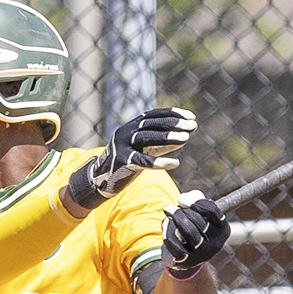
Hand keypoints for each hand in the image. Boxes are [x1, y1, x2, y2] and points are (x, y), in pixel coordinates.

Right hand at [65, 107, 197, 210]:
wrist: (100, 179)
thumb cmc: (126, 163)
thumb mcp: (143, 149)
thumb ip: (161, 143)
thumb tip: (184, 136)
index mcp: (131, 126)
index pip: (154, 115)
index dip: (172, 114)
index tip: (191, 117)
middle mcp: (126, 132)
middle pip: (151, 125)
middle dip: (173, 124)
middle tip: (192, 125)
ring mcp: (122, 146)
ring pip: (147, 138)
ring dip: (168, 137)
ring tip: (186, 138)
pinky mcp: (122, 162)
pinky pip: (143, 161)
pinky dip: (160, 162)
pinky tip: (175, 163)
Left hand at [163, 192, 228, 274]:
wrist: (183, 256)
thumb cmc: (193, 227)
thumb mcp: (198, 211)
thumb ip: (195, 199)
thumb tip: (182, 200)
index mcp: (223, 231)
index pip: (212, 211)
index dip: (196, 202)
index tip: (182, 200)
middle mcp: (216, 245)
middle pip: (199, 221)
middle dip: (182, 211)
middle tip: (172, 208)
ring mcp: (201, 255)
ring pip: (189, 231)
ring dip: (176, 218)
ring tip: (169, 211)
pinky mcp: (186, 261)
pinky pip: (175, 243)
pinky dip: (167, 230)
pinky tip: (166, 223)